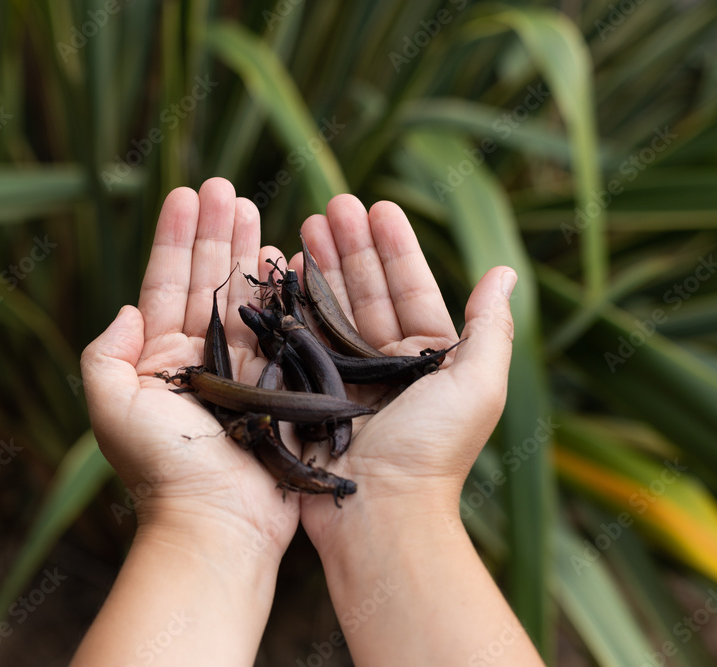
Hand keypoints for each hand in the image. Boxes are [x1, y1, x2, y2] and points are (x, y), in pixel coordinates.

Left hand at [81, 178, 299, 563]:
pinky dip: (284, 292)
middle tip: (224, 185)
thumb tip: (128, 310)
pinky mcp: (277, 386)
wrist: (219, 523)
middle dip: (214, 231)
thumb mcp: (111, 407)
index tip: (185, 193)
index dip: (174, 237)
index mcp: (158, 360)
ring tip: (252, 206)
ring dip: (246, 250)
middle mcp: (199, 359)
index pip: (165, 284)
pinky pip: (281, 328)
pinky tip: (288, 257)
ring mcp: (242, 371)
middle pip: (206, 280)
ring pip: (244, 297)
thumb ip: (106, 354)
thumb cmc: (162, 469)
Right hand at [287, 195, 516, 554]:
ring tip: (305, 226)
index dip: (394, 247)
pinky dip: (289, 305)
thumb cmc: (432, 451)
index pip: (409, 289)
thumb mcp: (478, 386)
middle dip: (350, 246)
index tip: (377, 206)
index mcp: (425, 361)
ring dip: (319, 267)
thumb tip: (505, 273)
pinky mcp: (305, 394)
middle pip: (365, 292)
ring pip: (329, 310)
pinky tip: (280, 272)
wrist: (376, 513)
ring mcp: (340, 379)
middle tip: (333, 204)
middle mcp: (382, 366)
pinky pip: (297, 340)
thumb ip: (491, 328)